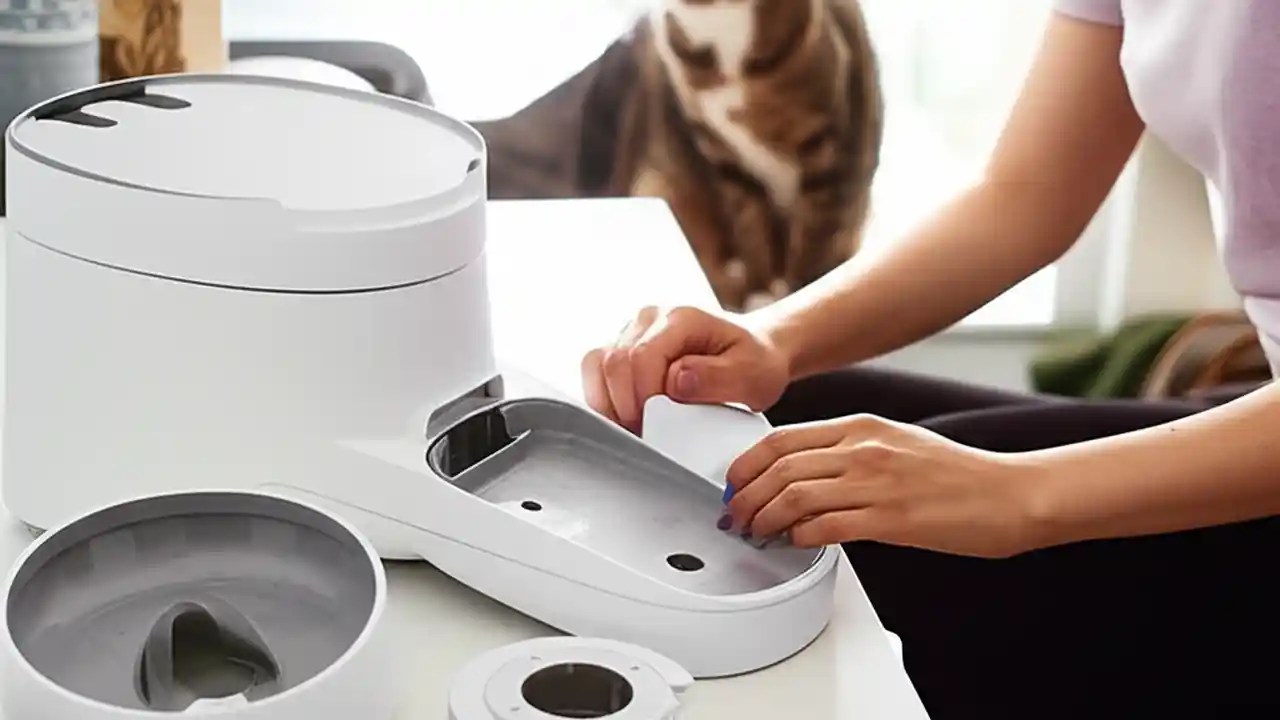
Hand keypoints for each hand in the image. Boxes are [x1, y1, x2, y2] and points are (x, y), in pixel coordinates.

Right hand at [580, 306, 790, 432]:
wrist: (756, 350)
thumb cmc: (755, 363)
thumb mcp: (753, 375)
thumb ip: (716, 378)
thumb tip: (674, 382)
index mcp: (681, 318)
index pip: (642, 357)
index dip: (642, 399)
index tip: (657, 431)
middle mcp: (650, 318)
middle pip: (612, 361)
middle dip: (624, 407)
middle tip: (646, 438)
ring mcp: (633, 330)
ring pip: (596, 364)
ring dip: (609, 404)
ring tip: (635, 430)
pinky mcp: (623, 347)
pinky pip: (596, 371)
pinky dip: (604, 399)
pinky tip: (626, 420)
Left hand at [724, 414, 1044, 557]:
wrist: (1009, 493)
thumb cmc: (958, 475)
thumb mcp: (896, 443)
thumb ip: (850, 452)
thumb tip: (805, 473)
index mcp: (861, 427)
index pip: (782, 439)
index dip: (746, 465)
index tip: (735, 484)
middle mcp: (863, 449)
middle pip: (779, 468)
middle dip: (746, 497)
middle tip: (736, 517)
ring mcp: (876, 483)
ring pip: (794, 497)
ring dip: (765, 520)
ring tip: (757, 535)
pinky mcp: (890, 519)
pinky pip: (826, 527)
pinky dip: (799, 538)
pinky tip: (794, 545)